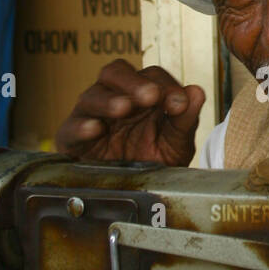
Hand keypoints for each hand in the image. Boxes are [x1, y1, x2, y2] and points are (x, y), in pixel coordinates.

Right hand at [54, 60, 205, 163]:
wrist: (134, 196)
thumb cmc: (152, 161)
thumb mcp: (175, 144)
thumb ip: (186, 120)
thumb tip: (197, 92)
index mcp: (140, 94)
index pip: (150, 76)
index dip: (166, 85)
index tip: (180, 103)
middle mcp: (113, 98)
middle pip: (114, 73)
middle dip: (133, 82)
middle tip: (150, 96)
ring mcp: (90, 116)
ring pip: (91, 96)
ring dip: (109, 100)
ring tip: (124, 109)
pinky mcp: (72, 139)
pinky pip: (71, 128)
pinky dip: (82, 127)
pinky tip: (96, 129)